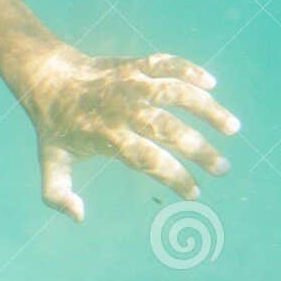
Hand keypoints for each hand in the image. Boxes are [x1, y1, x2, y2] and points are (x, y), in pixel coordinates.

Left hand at [17, 47, 239, 221]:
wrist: (47, 77)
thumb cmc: (55, 126)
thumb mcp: (50, 162)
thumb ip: (58, 195)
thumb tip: (80, 217)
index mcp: (107, 136)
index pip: (148, 160)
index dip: (175, 177)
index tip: (195, 192)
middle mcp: (123, 109)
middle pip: (169, 129)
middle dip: (200, 150)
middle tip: (223, 169)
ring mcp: (131, 84)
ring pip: (176, 92)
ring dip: (208, 108)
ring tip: (232, 128)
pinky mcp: (135, 65)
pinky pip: (167, 63)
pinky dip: (190, 69)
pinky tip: (211, 84)